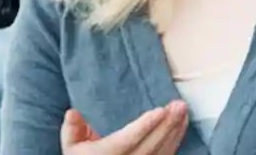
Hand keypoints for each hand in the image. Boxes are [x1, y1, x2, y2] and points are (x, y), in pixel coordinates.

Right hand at [61, 101, 188, 154]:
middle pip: (151, 145)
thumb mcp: (71, 146)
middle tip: (179, 105)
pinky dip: (176, 141)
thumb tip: (72, 112)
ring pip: (163, 152)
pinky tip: (181, 127)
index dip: (145, 126)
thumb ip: (72, 129)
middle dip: (166, 125)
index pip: (129, 140)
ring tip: (184, 112)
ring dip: (175, 131)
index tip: (159, 111)